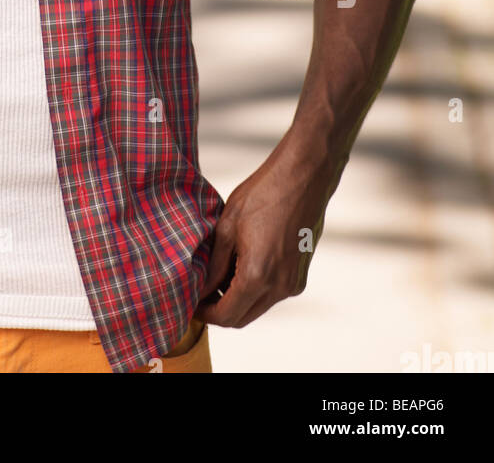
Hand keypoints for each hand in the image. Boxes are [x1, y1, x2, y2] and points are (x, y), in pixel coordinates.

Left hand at [195, 144, 332, 328]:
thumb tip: (201, 289)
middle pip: (242, 318)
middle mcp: (279, 287)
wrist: (303, 177)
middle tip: (200, 292)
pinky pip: (272, 293)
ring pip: (258, 307)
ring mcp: (293, 283)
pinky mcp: (300, 275)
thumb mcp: (227, 227)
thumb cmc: (262, 194)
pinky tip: (240, 266)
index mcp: (258, 276)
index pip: (226, 316)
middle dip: (219, 310)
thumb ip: (214, 265)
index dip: (204, 314)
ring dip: (236, 300)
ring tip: (217, 276)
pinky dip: (254, 289)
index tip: (190, 303)